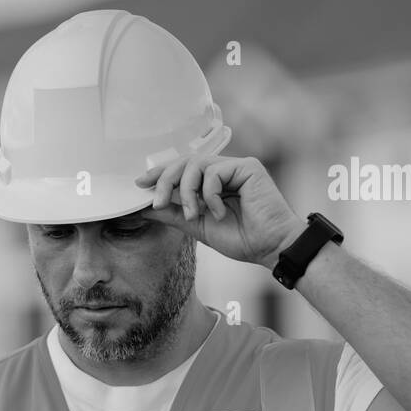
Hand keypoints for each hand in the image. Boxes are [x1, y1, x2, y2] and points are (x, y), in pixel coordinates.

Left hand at [134, 155, 304, 269]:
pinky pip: (215, 172)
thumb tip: (144, 209)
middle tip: (158, 202)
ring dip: (187, 191)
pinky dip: (210, 194)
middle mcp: (224, 170)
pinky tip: (219, 212)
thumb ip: (172, 214)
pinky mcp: (248, 167)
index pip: (181, 169)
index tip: (139, 184)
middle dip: (166, 181)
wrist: (271, 248)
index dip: (160, 173)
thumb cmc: (242, 239)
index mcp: (212, 182)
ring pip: (196, 164)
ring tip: (194, 215)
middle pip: (185, 162)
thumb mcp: (197, 226)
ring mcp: (236, 167)